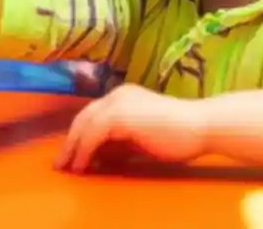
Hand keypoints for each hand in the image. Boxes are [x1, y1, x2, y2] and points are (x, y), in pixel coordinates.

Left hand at [55, 84, 207, 172]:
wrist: (201, 126)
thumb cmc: (179, 135)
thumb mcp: (141, 139)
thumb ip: (120, 143)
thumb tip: (98, 157)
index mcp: (125, 96)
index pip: (93, 114)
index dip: (79, 135)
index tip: (71, 156)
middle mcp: (119, 94)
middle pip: (83, 117)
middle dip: (69, 142)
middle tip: (60, 163)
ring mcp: (119, 102)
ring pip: (84, 124)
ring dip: (72, 148)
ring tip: (67, 167)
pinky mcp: (122, 115)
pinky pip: (93, 134)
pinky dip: (83, 151)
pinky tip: (81, 166)